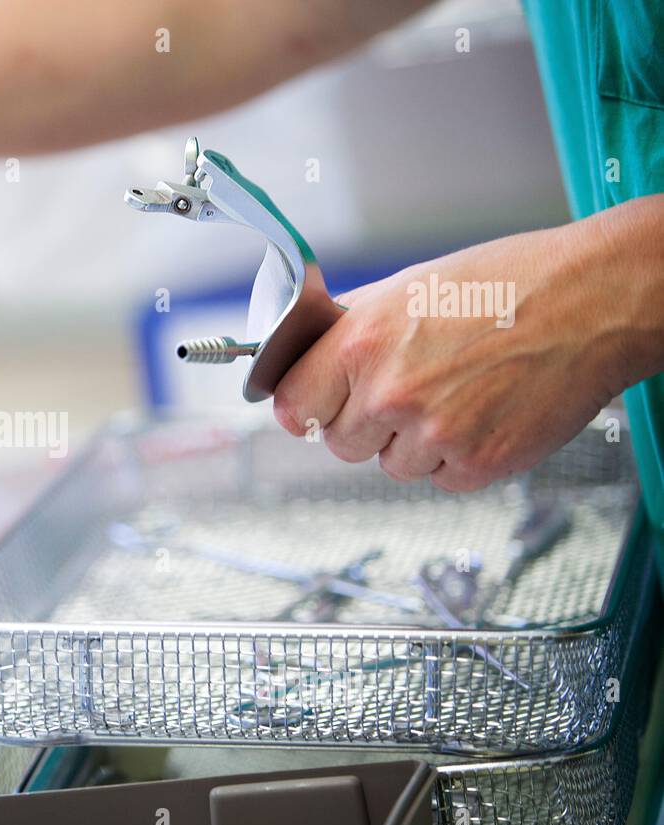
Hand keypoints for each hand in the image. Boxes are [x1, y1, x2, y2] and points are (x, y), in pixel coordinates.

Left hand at [271, 217, 647, 491]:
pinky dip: (457, 458)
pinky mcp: (477, 463)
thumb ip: (351, 323)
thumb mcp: (410, 285)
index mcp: (362, 343)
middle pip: (339, 443)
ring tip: (455, 394)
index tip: (319, 405)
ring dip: (414, 442)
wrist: (592, 302)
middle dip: (365, 423)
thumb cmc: (508, 284)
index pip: (293, 406)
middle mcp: (390, 393)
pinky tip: (482, 415)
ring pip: (390, 465)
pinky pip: (440, 479)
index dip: (308, 405)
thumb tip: (308, 348)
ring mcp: (434, 433)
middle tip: (407, 390)